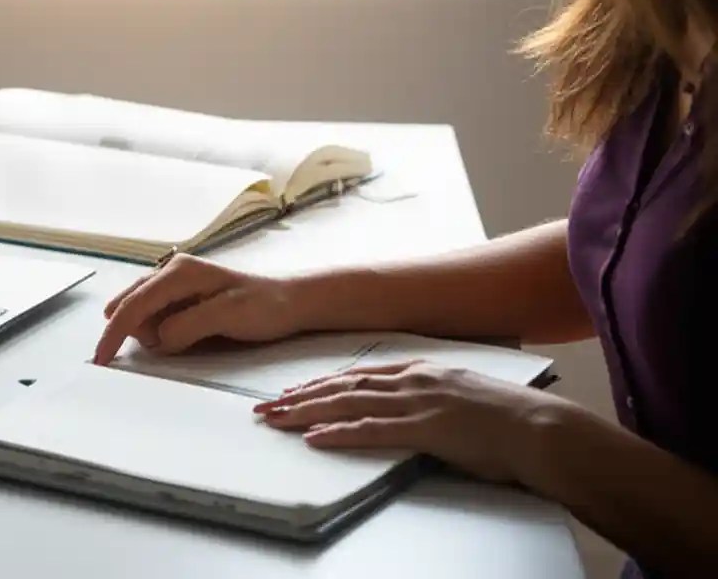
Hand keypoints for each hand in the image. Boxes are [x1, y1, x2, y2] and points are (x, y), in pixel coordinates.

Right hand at [94, 254, 301, 364]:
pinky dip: (162, 331)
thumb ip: (186, 326)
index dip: (114, 334)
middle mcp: (171, 270)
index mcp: (179, 271)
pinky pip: (156, 317)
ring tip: (195, 335)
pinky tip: (189, 333)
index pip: (134, 305)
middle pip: (131, 307)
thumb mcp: (226, 316)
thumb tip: (157, 340)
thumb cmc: (264, 306)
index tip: (101, 360)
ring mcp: (174, 282)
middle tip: (181, 342)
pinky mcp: (180, 295)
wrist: (291, 301)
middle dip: (138, 332)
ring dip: (155, 333)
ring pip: (142, 314)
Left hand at [253, 361, 562, 483]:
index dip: (323, 383)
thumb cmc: (511, 420)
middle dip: (302, 396)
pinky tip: (315, 438)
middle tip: (268, 406)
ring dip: (308, 413)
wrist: (541, 429)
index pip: (360, 374)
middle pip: (344, 386)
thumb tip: (417, 410)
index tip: (294, 390)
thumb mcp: (465, 397)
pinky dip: (338, 433)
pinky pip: (371, 430)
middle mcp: (414, 380)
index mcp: (423, 371)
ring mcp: (417, 403)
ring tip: (277, 420)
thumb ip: (435, 399)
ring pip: (349, 404)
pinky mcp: (424, 429)